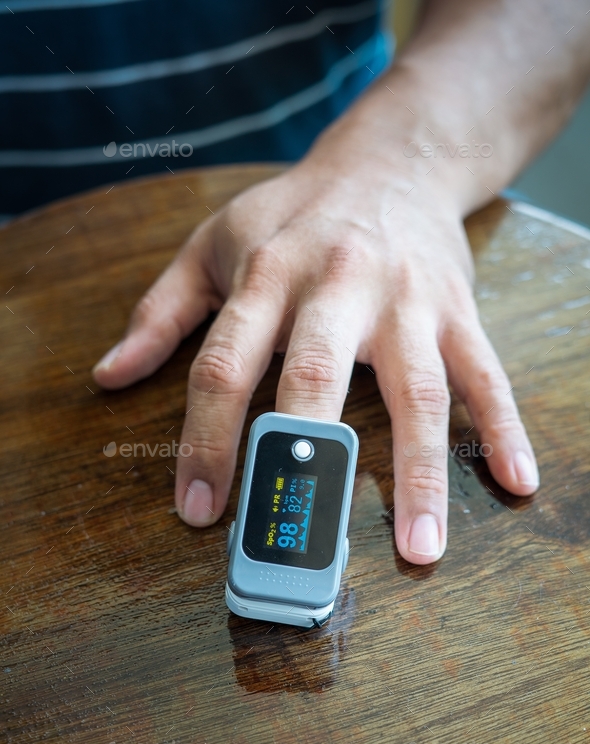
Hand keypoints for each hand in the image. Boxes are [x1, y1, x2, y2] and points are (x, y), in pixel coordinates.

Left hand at [92, 144, 538, 564]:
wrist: (391, 160)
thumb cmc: (292, 212)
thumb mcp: (212, 242)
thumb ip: (159, 312)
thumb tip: (106, 378)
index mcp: (266, 273)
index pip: (225, 366)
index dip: (208, 441)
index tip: (199, 511)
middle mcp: (338, 286)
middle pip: (317, 376)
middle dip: (306, 459)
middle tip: (299, 538)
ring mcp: (407, 301)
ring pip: (416, 390)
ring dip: (419, 471)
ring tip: (420, 545)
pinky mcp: (458, 312)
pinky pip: (486, 373)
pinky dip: (505, 428)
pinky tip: (516, 481)